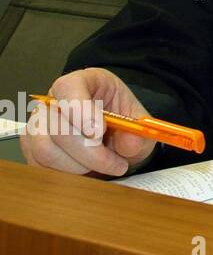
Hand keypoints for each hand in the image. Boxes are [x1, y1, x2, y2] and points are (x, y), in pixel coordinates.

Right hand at [19, 67, 156, 176]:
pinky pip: (39, 164)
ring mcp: (38, 122)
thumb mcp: (139, 123)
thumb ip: (138, 133)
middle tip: (116, 164)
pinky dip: (67, 173)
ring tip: (104, 166)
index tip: (100, 131)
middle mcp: (54, 99)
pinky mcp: (31, 146)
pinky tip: (88, 169)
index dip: (81, 110)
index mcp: (84, 81)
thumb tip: (130, 143)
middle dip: (89, 151)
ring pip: (45, 149)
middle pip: (57, 126)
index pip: (69, 88)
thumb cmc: (122, 121)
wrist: (114, 135)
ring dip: (78, 165)